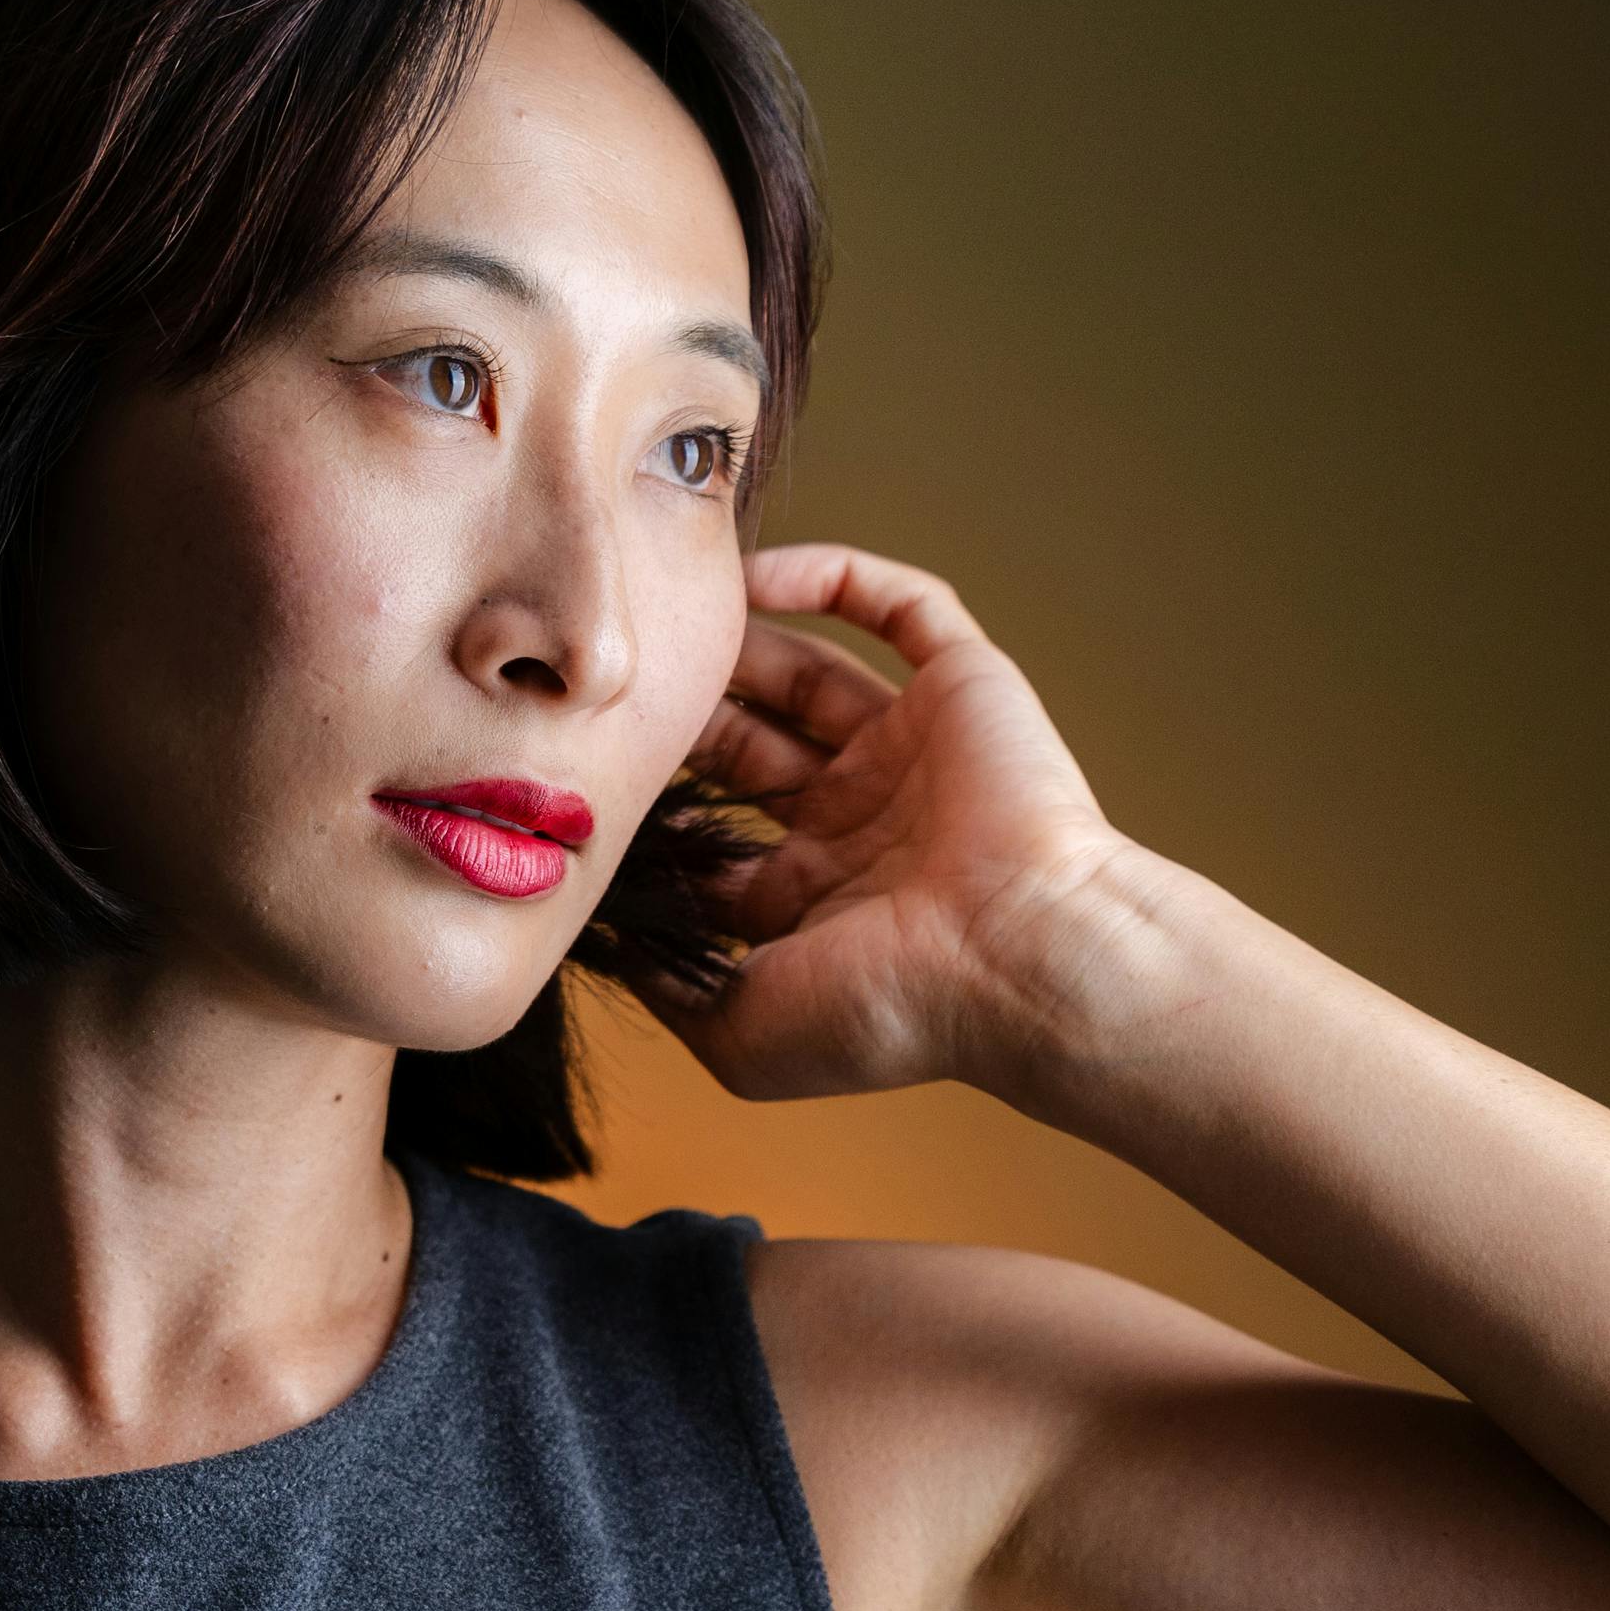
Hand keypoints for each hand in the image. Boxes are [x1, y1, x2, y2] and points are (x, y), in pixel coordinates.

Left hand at [638, 544, 1142, 1099]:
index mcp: (817, 894)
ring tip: (668, 622)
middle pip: (749, 744)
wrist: (1021, 964)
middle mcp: (863, 818)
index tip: (588, 777)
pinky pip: (900, 605)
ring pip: (808, 672)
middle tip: (619, 690)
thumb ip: (668, 991)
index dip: (652, 805)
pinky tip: (753, 575)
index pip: (716, 833)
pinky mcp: (964, 688)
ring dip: (738, 645)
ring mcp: (913, 750)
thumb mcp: (745, 1035)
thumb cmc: (895, 1011)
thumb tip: (606, 946)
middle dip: (683, 717)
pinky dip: (831, 577)